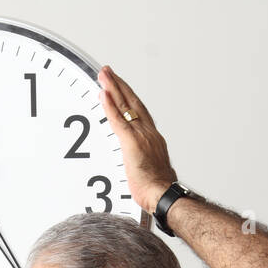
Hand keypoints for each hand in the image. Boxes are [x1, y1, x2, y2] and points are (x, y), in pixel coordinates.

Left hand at [97, 65, 176, 214]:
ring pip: (125, 106)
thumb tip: (140, 167)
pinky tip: (103, 93)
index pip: (139, 112)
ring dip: (113, 88)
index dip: (129, 98)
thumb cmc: (158, 191)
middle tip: (108, 72)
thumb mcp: (152, 172)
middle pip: (132, 103)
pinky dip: (110, 105)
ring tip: (103, 75)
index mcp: (153, 139)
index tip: (120, 87)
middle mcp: (148, 132)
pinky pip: (118, 120)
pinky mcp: (132, 142)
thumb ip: (145, 163)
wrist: (164, 195)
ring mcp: (141, 136)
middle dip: (119, 85)